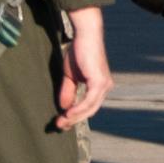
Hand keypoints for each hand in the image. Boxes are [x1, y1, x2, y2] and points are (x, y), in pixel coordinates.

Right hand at [57, 7, 112, 128]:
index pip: (88, 106)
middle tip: (59, 126)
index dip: (75, 116)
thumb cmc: (79, 52)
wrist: (85, 35)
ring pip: (90, 108)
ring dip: (74, 117)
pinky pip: (89, 101)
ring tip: (61, 122)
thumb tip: (64, 107)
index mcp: (99, 87)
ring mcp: (104, 85)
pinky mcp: (100, 82)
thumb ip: (69, 91)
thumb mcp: (70, 76)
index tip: (62, 123)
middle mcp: (105, 87)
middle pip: (90, 110)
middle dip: (73, 120)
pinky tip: (68, 114)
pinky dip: (78, 109)